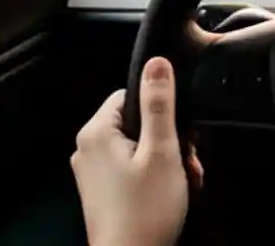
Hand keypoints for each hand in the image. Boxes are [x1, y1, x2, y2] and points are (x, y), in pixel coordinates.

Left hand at [71, 57, 202, 245]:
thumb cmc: (145, 212)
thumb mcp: (161, 150)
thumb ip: (160, 105)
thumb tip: (156, 63)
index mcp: (96, 133)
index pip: (130, 95)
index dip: (161, 110)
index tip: (179, 132)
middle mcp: (88, 150)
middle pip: (137, 123)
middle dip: (168, 140)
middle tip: (186, 161)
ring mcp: (94, 173)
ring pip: (139, 147)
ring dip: (167, 160)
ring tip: (182, 181)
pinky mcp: (103, 192)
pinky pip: (132, 169)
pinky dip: (154, 176)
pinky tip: (170, 192)